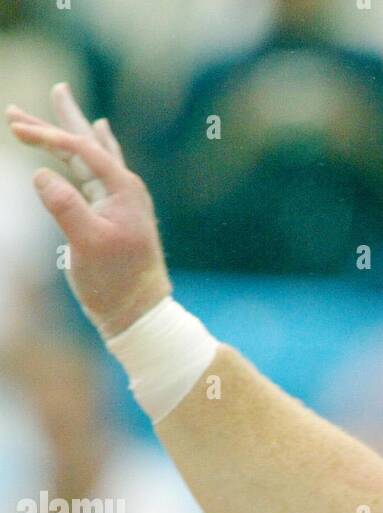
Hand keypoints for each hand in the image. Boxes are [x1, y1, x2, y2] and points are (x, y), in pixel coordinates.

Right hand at [5, 82, 171, 337]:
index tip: (14, 127)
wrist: (141, 317)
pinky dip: (94, 149)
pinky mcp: (119, 214)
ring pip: (93, 153)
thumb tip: (40, 175)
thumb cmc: (116, 285)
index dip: (46, 135)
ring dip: (73, 128)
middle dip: (58, 120)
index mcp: (123, 190)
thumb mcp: (87, 246)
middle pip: (87, 143)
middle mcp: (127, 189)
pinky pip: (103, 170)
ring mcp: (124, 201)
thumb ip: (65, 207)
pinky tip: (101, 133)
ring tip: (64, 98)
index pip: (80, 149)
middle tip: (33, 98)